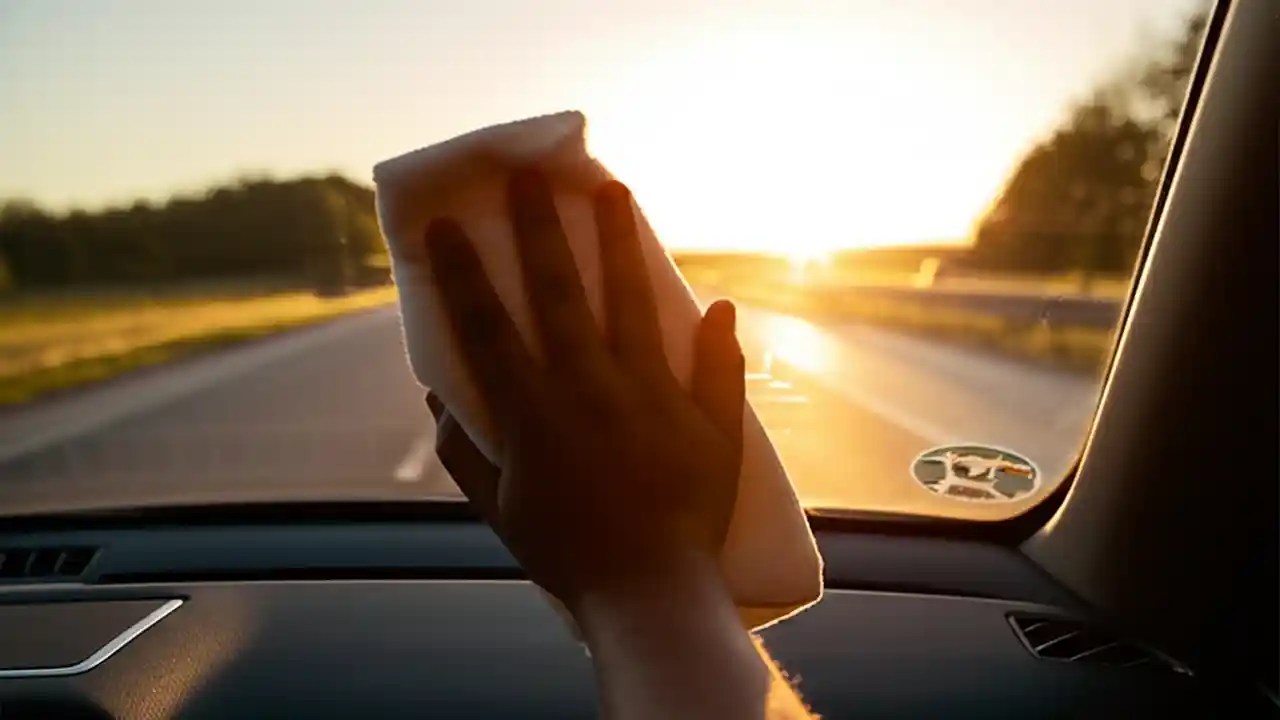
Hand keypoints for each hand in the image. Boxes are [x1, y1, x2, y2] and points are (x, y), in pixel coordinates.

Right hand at [423, 169, 744, 612]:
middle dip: (540, 229)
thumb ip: (462, 450)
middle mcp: (588, 387)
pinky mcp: (704, 418)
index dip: (462, 271)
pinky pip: (715, 368)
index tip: (446, 223)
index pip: (487, 324)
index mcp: (532, 410)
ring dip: (621, 244)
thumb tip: (438, 393)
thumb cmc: (565, 554)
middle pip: (560, 291)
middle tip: (532, 177)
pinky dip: (719, 338)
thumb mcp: (498, 508)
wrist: (649, 593)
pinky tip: (718, 304)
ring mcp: (651, 396)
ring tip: (616, 193)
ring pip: (634, 302)